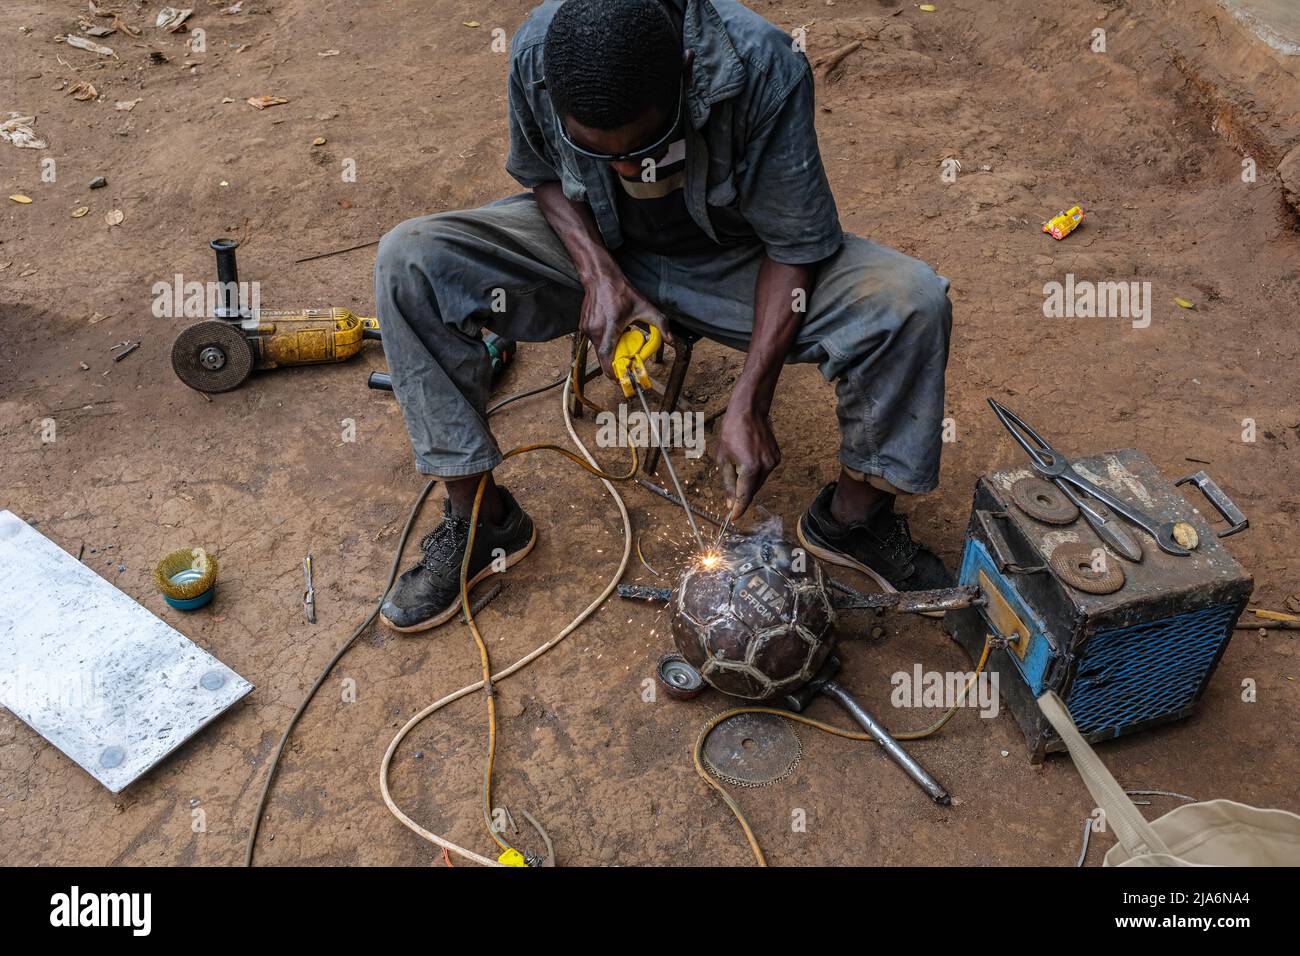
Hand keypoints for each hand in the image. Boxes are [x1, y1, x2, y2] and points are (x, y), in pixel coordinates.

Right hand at [578, 264, 671, 379]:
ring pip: (599, 349)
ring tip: (621, 337)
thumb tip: (670, 339)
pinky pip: (594, 341)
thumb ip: (659, 324)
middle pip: (604, 356)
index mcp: (609, 328)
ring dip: (610, 349)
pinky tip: (613, 328)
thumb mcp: (644, 307)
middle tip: (627, 359)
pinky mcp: (583, 326)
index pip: (607, 358)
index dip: (613, 372)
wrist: (600, 277)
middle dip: (615, 361)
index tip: (621, 379)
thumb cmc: (620, 291)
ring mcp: (586, 329)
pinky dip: (604, 340)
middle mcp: (594, 330)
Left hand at [716, 404, 780, 520]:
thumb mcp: (722, 459)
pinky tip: (748, 458)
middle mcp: (765, 467)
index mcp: (750, 468)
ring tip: (738, 464)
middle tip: (731, 485)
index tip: (733, 519)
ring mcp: (773, 462)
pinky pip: (764, 472)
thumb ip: (727, 483)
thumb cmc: (731, 433)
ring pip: (759, 482)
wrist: (749, 412)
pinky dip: (755, 472)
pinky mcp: (777, 457)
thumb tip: (730, 503)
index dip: (738, 509)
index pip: (744, 496)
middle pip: (752, 490)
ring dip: (748, 481)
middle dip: (741, 492)